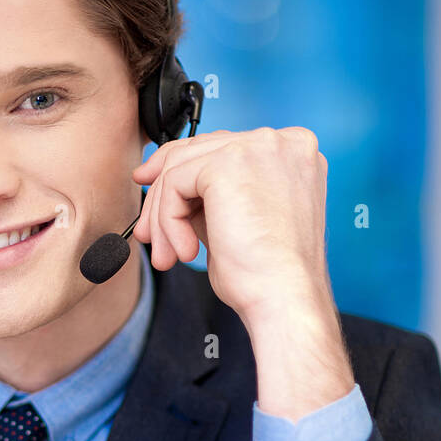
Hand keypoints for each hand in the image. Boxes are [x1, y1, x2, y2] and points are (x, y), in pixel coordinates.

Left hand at [132, 127, 353, 419]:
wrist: (284, 298)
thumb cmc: (270, 274)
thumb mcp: (239, 221)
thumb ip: (213, 197)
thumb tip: (170, 189)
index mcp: (292, 153)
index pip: (223, 147)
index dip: (183, 171)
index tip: (154, 193)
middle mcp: (280, 142)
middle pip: (198, 151)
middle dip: (164, 196)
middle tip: (148, 233)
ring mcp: (257, 147)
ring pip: (180, 168)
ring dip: (164, 217)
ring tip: (169, 255)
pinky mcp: (228, 164)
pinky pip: (174, 183)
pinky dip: (168, 220)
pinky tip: (187, 251)